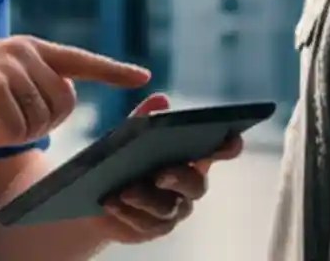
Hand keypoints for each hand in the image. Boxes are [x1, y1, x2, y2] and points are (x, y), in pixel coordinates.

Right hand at [0, 35, 150, 146]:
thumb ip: (29, 79)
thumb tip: (61, 98)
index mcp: (29, 47)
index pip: (80, 60)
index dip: (112, 71)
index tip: (143, 76)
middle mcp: (25, 52)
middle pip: (65, 105)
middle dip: (42, 126)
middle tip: (7, 123)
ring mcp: (11, 66)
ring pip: (41, 122)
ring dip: (16, 133)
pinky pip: (17, 131)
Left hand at [96, 93, 243, 244]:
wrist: (98, 193)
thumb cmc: (123, 158)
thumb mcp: (129, 136)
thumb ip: (144, 119)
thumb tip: (161, 99)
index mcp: (191, 156)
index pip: (219, 151)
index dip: (228, 146)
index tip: (231, 138)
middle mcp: (189, 186)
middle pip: (195, 185)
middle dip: (179, 178)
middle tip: (160, 174)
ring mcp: (174, 209)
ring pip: (168, 207)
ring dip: (146, 199)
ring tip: (125, 190)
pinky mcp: (153, 228)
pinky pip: (145, 224)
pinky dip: (127, 213)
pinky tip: (111, 203)